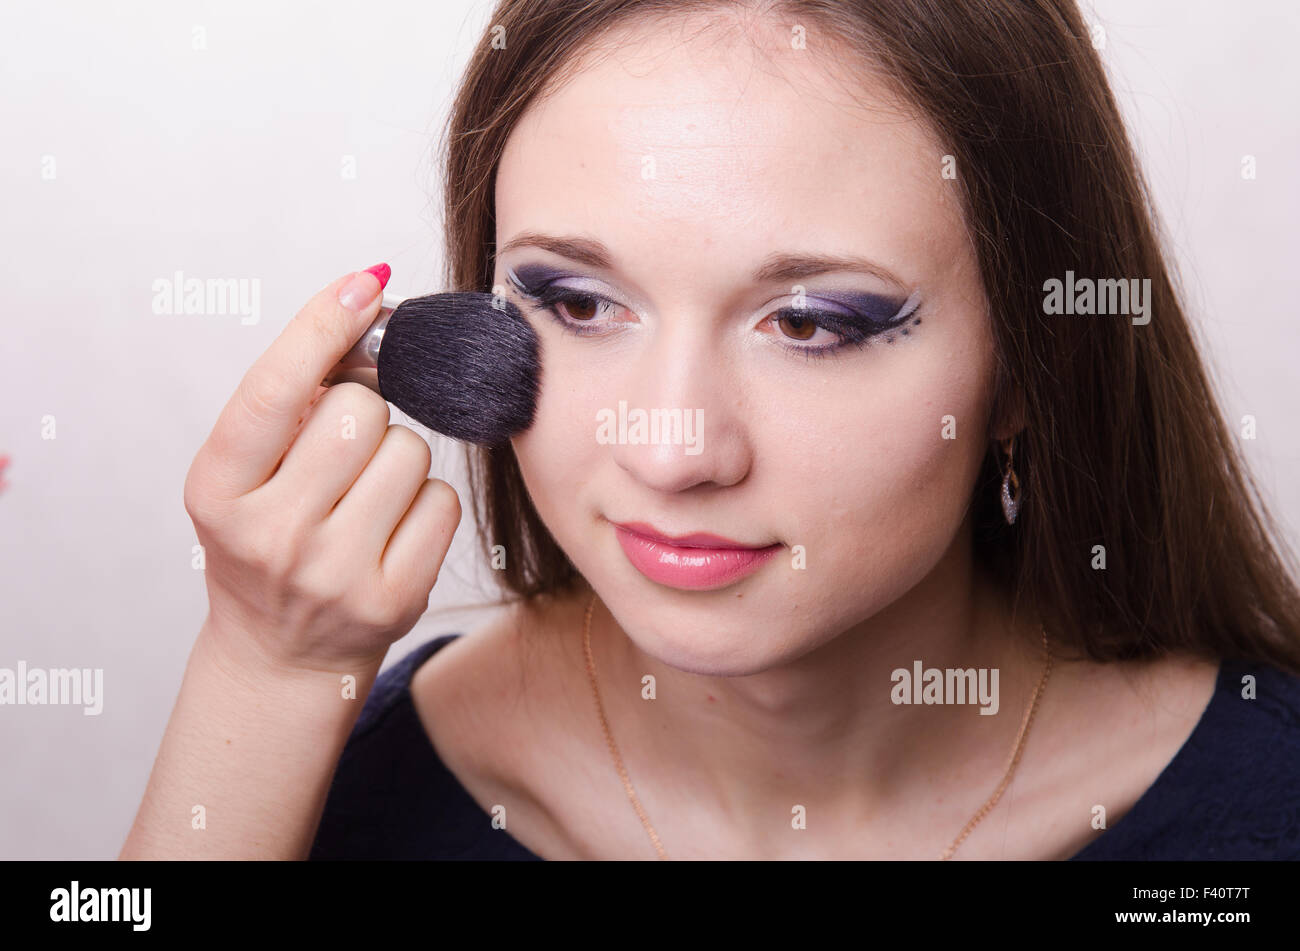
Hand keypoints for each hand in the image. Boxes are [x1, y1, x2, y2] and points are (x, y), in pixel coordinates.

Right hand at [183, 267, 460, 674]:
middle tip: (343, 453)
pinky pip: (442, 501)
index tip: (363, 284)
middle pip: (360, 413)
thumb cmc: (267, 542)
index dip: (320, 327)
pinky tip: (392, 532)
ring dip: (399, 461)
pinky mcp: (394, 599)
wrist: (281, 655)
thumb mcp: (243, 478)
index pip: (271, 391)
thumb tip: (365, 307)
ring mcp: (334, 573)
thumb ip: (287, 405)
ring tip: (364, 500)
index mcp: (216, 491)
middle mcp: (270, 534)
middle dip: (364, 415)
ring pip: (411, 452)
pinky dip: (426, 504)